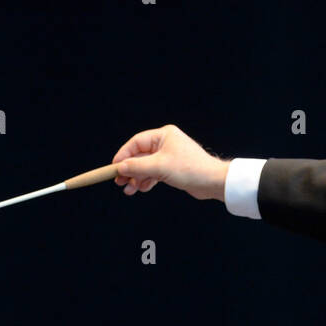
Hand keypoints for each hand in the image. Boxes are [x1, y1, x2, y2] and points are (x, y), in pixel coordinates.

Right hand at [112, 125, 228, 199]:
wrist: (212, 182)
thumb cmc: (190, 169)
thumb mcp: (159, 167)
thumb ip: (137, 167)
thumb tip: (119, 168)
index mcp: (164, 135)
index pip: (136, 142)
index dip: (123, 155)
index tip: (113, 167)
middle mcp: (165, 144)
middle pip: (139, 156)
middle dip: (129, 170)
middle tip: (119, 181)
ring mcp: (168, 157)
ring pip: (145, 167)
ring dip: (136, 178)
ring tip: (129, 190)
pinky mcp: (171, 169)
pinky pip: (153, 174)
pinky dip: (146, 181)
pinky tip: (141, 189)